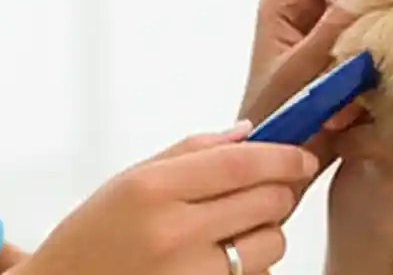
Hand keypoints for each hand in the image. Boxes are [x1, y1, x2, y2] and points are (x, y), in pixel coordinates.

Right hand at [14, 123, 316, 274]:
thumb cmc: (91, 239)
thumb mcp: (129, 181)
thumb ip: (192, 151)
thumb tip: (250, 131)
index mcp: (152, 190)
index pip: (241, 163)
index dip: (283, 156)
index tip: (301, 157)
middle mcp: (173, 234)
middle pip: (267, 201)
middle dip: (277, 193)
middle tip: (263, 193)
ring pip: (271, 244)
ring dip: (263, 235)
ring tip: (228, 237)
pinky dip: (249, 269)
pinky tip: (216, 265)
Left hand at [237, 0, 392, 179]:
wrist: (278, 162)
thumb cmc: (275, 118)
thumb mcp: (301, 72)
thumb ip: (330, 33)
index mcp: (283, 3)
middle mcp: (302, 9)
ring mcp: (323, 30)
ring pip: (361, 2)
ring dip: (383, 8)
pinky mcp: (342, 52)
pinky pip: (368, 31)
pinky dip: (384, 34)